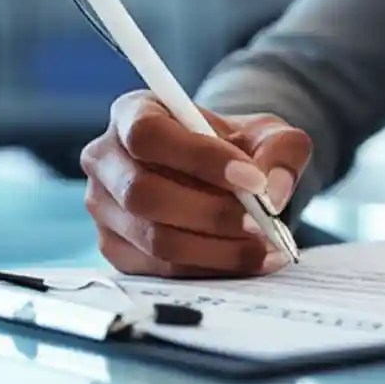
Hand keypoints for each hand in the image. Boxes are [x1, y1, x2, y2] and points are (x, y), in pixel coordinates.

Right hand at [80, 90, 311, 277]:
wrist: (221, 176)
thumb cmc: (234, 147)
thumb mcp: (267, 133)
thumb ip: (280, 150)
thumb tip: (273, 190)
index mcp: (132, 114)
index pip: (149, 135)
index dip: (199, 158)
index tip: (253, 179)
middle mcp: (106, 159)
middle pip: (143, 193)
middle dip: (211, 213)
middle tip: (261, 222)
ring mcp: (104, 208)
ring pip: (154, 239)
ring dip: (217, 247)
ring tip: (263, 244)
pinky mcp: (116, 249)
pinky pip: (161, 269)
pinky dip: (212, 268)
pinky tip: (249, 258)